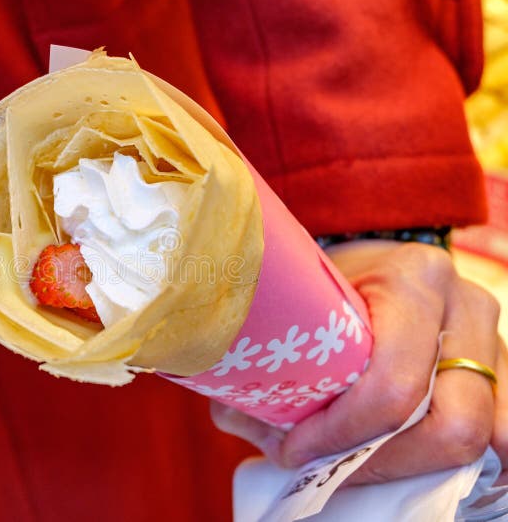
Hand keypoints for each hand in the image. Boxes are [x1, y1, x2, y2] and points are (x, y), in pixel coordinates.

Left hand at [212, 240, 504, 484]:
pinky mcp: (500, 371)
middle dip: (382, 461)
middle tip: (326, 466)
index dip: (340, 434)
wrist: (369, 260)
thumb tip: (244, 421)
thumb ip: (269, 360)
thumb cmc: (327, 284)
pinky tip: (405, 464)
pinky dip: (452, 462)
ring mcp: (493, 342)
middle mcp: (467, 307)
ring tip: (356, 464)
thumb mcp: (295, 303)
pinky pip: (499, 434)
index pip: (392, 386)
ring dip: (413, 466)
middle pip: (454, 424)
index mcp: (415, 280)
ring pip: (483, 436)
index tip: (292, 448)